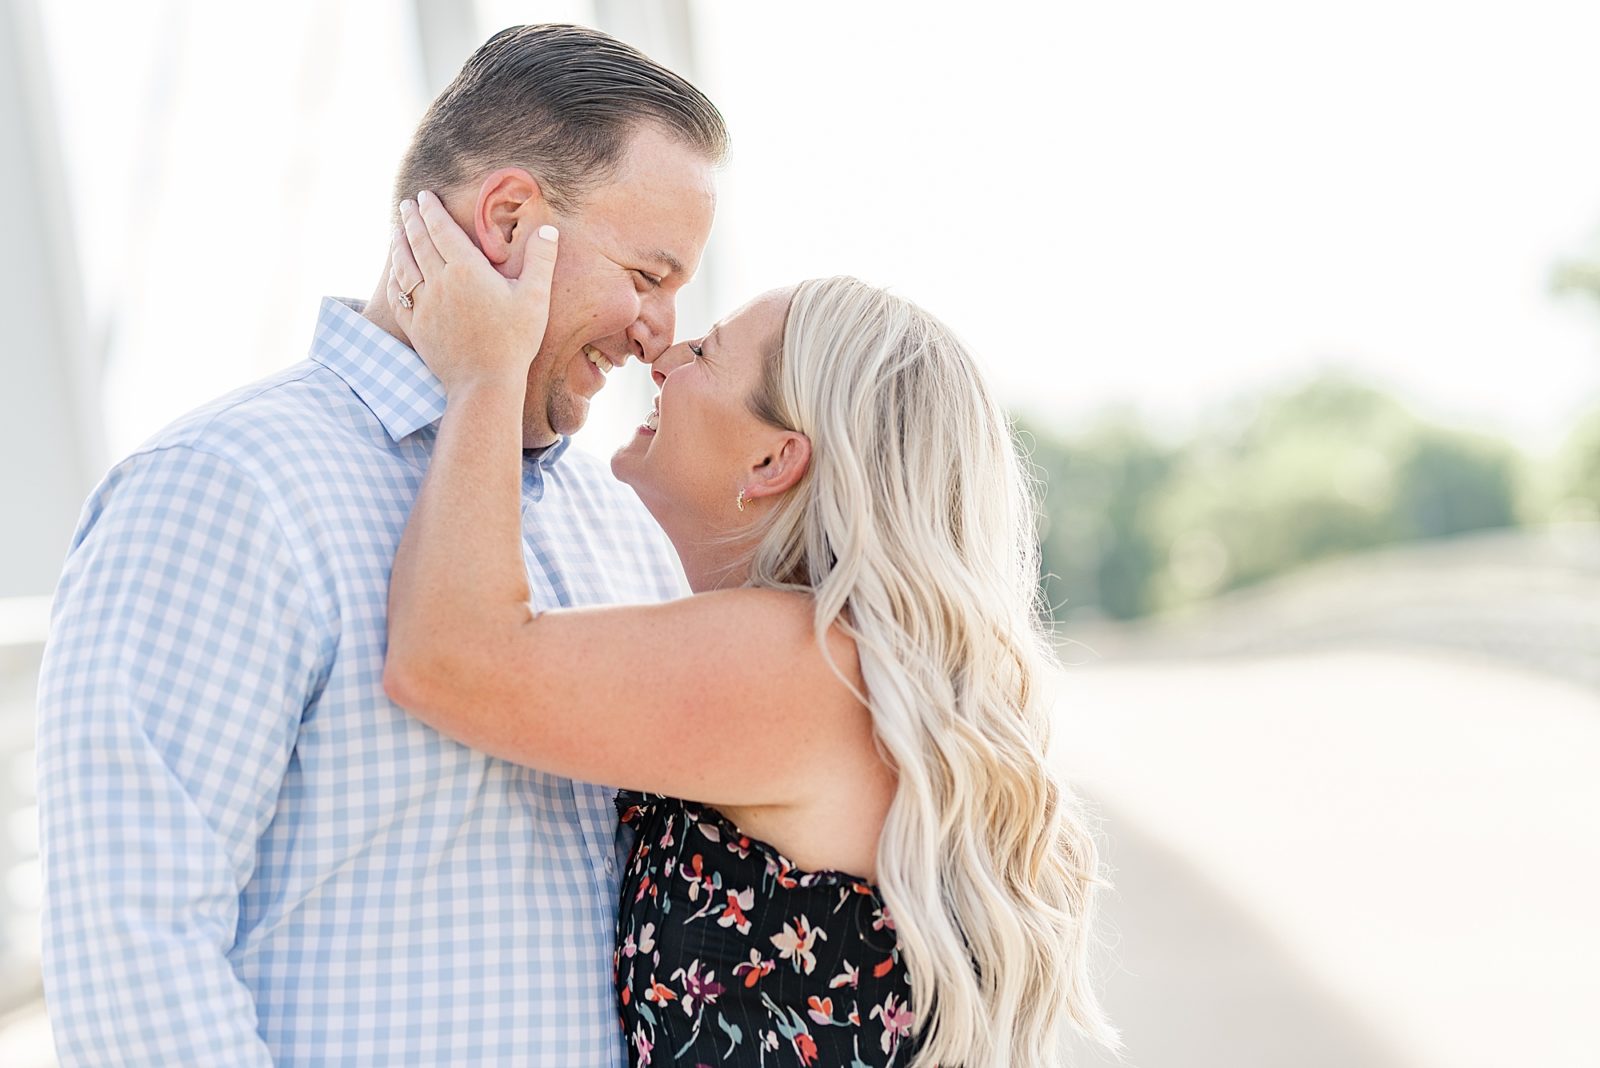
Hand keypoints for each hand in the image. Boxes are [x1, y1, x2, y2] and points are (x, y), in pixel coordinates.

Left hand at [386, 190, 558, 392]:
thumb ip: (541, 260)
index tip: (424, 197)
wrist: (485, 383)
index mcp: (466, 269)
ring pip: (404, 265)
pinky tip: (395, 271)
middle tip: (406, 205)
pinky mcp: (415, 326)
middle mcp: (440, 281)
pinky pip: (399, 294)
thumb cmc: (515, 340)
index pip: (441, 229)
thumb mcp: (536, 298)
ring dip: (398, 243)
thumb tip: (548, 230)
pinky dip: (394, 276)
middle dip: (411, 220)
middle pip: (419, 242)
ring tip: (396, 230)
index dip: (431, 210)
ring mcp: (424, 304)